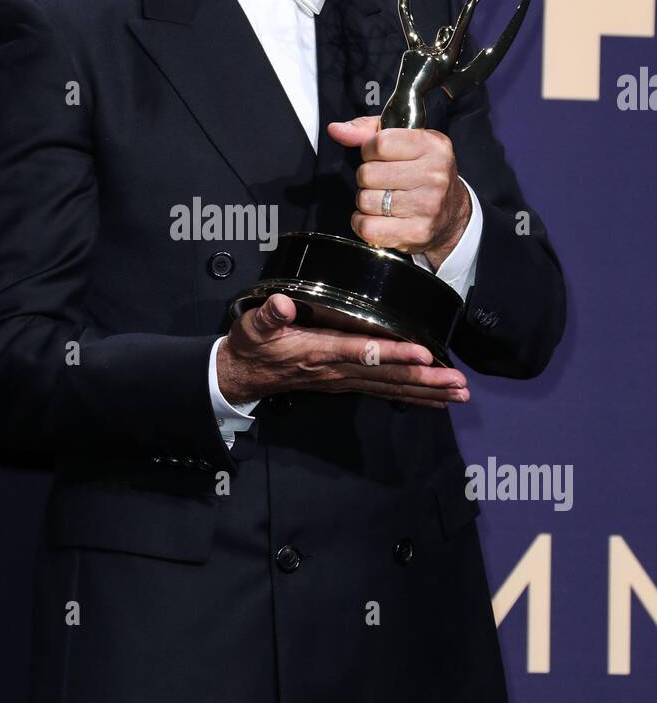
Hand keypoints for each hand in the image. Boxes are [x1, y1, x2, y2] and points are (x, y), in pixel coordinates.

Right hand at [217, 293, 469, 409]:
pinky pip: (384, 393)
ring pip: (391, 389)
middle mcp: (337, 371)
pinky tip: (436, 399)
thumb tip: (282, 302)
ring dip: (427, 391)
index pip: (363, 352)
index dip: (394, 353)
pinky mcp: (346, 384)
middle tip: (460, 384)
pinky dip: (412, 397)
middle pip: (388, 376)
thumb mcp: (253, 326)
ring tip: (460, 394)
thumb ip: (270, 313)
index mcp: (319, 352)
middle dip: (426, 380)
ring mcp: (343, 381)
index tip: (424, 354)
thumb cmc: (251, 345)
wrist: (242, 376)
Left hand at [328, 115, 469, 268]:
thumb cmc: (422, 172)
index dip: (369, 150)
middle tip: (381, 181)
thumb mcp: (404, 141)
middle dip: (366, 178)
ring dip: (366, 201)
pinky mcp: (417, 232)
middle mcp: (434, 175)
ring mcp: (427, 206)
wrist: (452, 214)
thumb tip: (335, 130)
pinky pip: (368, 227)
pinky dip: (363, 223)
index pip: (380, 143)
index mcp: (433, 146)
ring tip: (382, 199)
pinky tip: (376, 217)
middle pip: (368, 174)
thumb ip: (368, 131)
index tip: (376, 156)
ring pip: (365, 200)